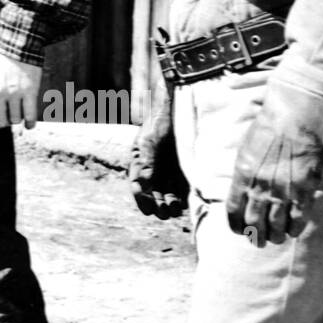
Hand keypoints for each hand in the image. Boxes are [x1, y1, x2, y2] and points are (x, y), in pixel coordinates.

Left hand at [0, 53, 41, 129]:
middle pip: (0, 122)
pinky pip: (29, 116)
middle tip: (8, 119)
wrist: (16, 45)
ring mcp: (14, 93)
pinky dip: (30, 123)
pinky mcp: (29, 92)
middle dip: (4, 123)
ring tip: (18, 114)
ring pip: (15, 120)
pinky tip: (29, 124)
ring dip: (17, 119)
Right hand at [128, 98, 187, 218]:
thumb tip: (143, 184)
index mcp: (139, 164)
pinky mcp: (182, 172)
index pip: (137, 187)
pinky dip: (183, 198)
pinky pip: (181, 189)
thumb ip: (146, 162)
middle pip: (153, 194)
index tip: (149, 210)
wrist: (177, 110)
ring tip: (175, 209)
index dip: (141, 200)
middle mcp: (152, 170)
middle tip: (165, 212)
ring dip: (170, 204)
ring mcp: (168, 171)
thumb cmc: (159, 123)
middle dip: (158, 205)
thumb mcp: (150, 142)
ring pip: (167, 194)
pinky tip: (186, 202)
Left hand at [226, 79, 322, 245]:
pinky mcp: (304, 190)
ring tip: (274, 239)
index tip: (239, 232)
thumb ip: (244, 173)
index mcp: (242, 174)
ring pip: (275, 226)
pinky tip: (292, 232)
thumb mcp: (246, 149)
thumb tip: (243, 193)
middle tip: (257, 242)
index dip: (235, 226)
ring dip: (274, 236)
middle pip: (253, 223)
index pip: (233, 211)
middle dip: (254, 236)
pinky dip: (294, 229)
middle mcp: (260, 186)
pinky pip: (298, 219)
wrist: (295, 115)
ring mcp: (282, 190)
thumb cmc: (268, 127)